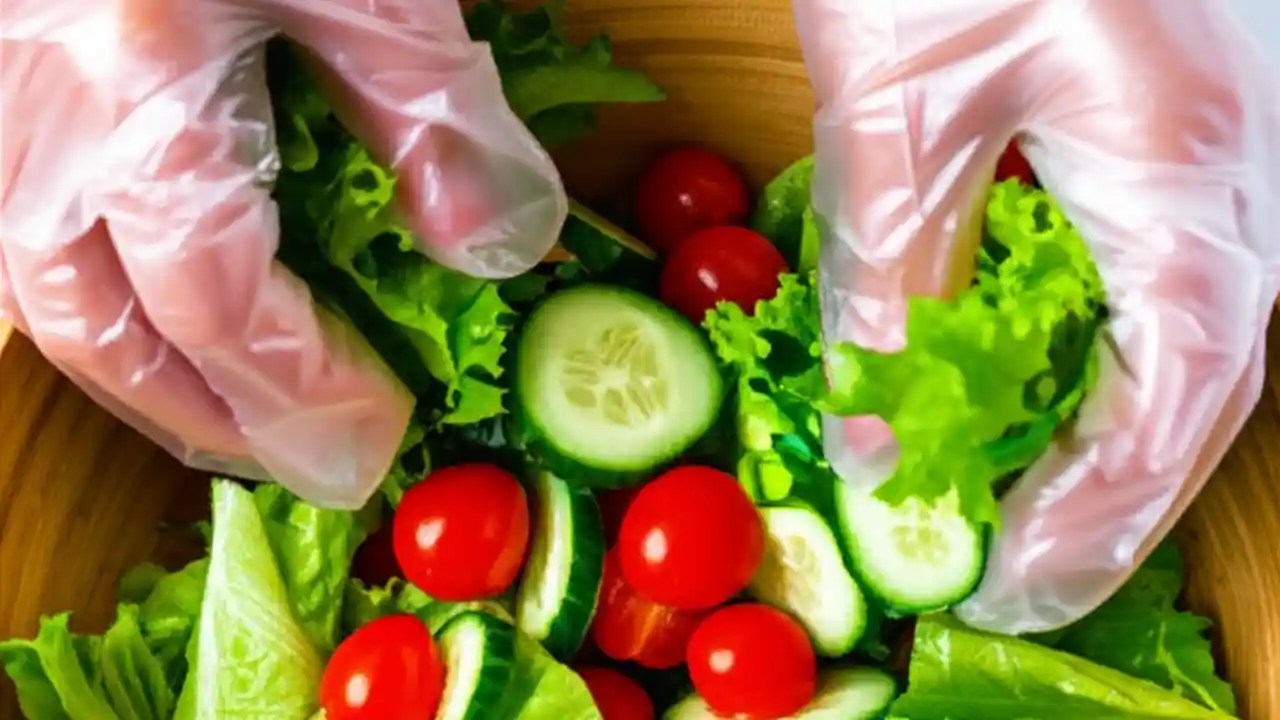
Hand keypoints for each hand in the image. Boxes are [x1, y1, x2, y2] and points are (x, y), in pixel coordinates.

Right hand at [0, 0, 565, 507]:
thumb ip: (432, 117)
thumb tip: (496, 253)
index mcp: (141, 91)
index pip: (214, 302)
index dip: (297, 391)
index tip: (375, 439)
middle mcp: (42, 123)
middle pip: (104, 334)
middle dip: (206, 421)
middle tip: (299, 469)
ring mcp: (1, 110)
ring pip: (41, 299)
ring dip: (142, 382)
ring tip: (228, 422)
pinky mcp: (3, 93)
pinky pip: (16, 237)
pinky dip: (92, 304)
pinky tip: (146, 319)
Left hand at [792, 0, 1279, 632]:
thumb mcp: (902, 104)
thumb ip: (894, 276)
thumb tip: (875, 438)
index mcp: (1191, 176)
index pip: (1173, 402)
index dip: (1095, 519)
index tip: (1007, 592)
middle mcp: (1235, 173)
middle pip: (1189, 383)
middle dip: (1099, 494)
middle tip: (1005, 576)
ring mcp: (1213, 146)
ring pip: (1171, 331)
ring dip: (1090, 427)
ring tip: (1004, 505)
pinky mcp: (1162, 122)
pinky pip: (1142, 265)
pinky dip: (1076, 344)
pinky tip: (1010, 377)